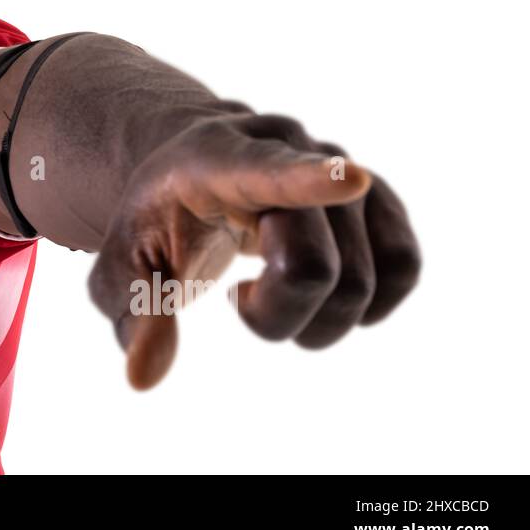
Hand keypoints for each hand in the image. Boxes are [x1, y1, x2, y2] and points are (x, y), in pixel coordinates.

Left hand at [87, 112, 420, 389]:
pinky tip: (321, 295)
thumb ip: (137, 312)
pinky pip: (405, 267)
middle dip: (274, 315)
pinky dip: (369, 305)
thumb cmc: (159, 220)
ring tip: (270, 289)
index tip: (350, 178)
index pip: (266, 171)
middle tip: (239, 301)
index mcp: (219, 158)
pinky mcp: (379, 196)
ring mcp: (340, 168)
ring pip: (362, 279)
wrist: (194, 167)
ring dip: (316, 318)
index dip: (310, 180)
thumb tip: (141, 379)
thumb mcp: (125, 264)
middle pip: (310, 267)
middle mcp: (290, 149)